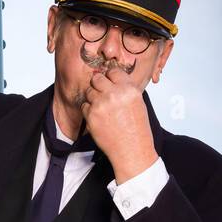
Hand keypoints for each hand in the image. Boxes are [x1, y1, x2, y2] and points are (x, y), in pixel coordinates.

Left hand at [80, 68, 157, 183]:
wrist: (132, 150)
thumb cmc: (137, 128)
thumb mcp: (137, 102)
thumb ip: (124, 89)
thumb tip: (109, 78)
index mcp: (129, 89)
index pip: (113, 71)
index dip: (110, 77)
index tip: (110, 84)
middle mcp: (115, 94)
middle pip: (97, 78)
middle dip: (98, 85)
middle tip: (103, 96)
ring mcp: (101, 104)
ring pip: (89, 91)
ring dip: (93, 98)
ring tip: (103, 110)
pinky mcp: (91, 116)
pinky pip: (84, 106)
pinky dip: (89, 111)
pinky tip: (99, 119)